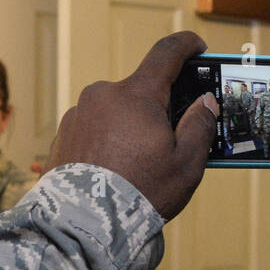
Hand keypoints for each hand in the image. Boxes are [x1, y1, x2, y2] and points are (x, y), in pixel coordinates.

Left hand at [47, 31, 216, 220]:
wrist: (85, 223)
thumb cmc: (141, 193)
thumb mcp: (186, 164)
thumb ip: (200, 126)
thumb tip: (205, 102)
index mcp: (137, 95)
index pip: (166, 54)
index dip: (186, 46)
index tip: (197, 47)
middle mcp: (103, 94)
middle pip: (140, 92)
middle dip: (156, 110)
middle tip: (167, 143)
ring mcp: (79, 113)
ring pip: (115, 112)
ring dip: (129, 128)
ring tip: (135, 167)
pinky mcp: (63, 133)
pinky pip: (93, 129)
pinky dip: (106, 142)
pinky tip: (113, 171)